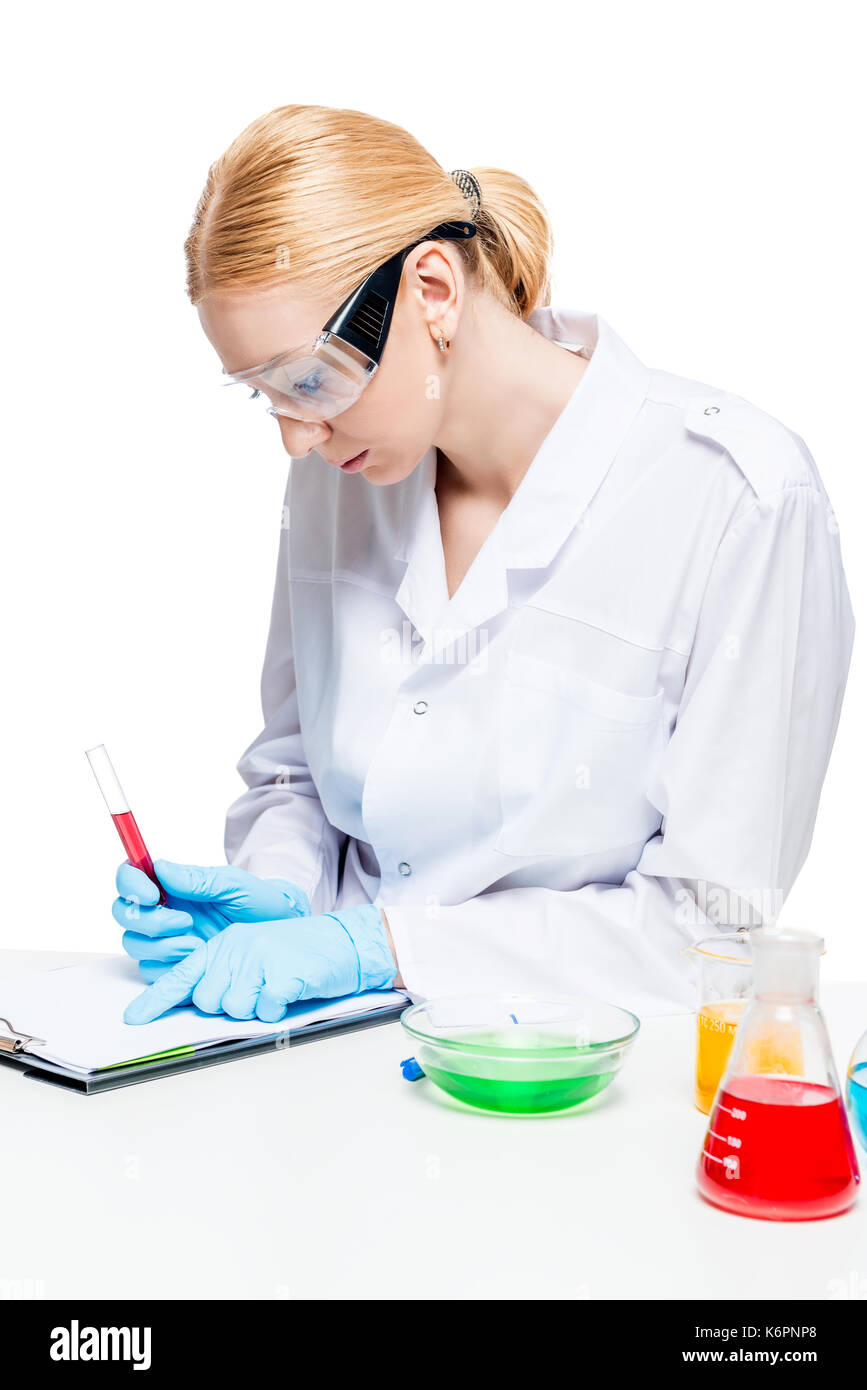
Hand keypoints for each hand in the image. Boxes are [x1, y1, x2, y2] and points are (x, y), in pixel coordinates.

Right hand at [114, 860, 310, 982]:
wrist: (278, 934)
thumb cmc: (257, 903)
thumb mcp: (234, 884)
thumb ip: (198, 878)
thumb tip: (160, 867)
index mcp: (170, 884)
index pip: (130, 876)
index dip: (130, 884)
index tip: (151, 894)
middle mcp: (162, 910)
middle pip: (124, 913)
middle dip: (148, 920)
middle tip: (184, 922)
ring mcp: (164, 939)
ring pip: (134, 944)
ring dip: (161, 946)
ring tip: (196, 944)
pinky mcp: (172, 966)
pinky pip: (151, 971)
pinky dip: (169, 968)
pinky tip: (197, 960)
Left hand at [123, 904, 396, 1023]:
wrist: (344, 943)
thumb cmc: (297, 954)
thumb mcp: (253, 954)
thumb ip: (222, 972)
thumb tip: (197, 999)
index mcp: (226, 943)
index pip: (183, 974)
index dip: (156, 1000)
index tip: (132, 1019)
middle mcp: (238, 947)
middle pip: (208, 1001)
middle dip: (229, 1005)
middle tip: (256, 990)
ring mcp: (260, 959)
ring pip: (233, 1009)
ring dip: (254, 1009)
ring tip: (274, 988)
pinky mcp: (282, 974)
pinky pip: (264, 1011)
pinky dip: (276, 1011)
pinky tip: (288, 993)